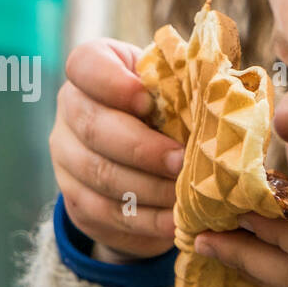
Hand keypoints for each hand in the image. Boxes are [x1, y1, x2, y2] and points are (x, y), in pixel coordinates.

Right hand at [49, 38, 183, 258]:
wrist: (145, 159)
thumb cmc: (168, 110)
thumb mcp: (174, 89)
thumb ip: (185, 87)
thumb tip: (222, 100)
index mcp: (91, 69)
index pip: (85, 64)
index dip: (112, 83)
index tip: (147, 102)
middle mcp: (70, 109)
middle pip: (92, 127)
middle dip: (141, 148)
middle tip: (181, 162)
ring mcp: (65, 156)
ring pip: (99, 174)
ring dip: (147, 188)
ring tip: (184, 196)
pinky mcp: (75, 198)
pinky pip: (104, 211)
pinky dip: (143, 220)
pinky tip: (174, 221)